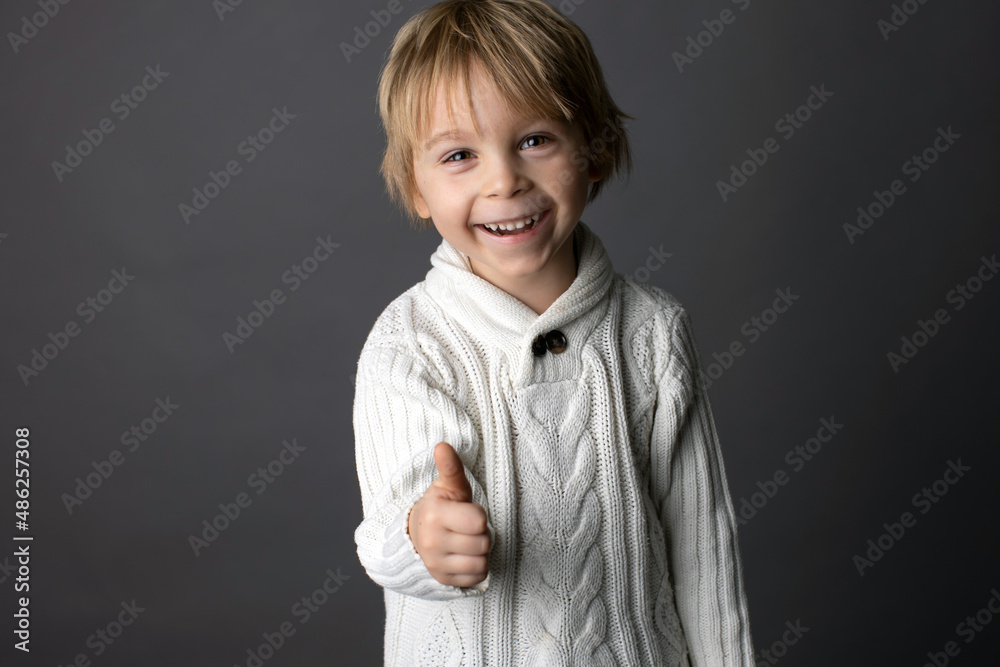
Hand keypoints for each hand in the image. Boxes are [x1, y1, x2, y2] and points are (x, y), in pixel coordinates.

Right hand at [407, 442, 490, 587]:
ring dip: (480, 552)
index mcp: (435, 515)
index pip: (478, 520)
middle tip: (467, 528)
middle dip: (481, 534)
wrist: (416, 535)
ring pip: (481, 562)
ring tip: (467, 541)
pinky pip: (477, 578)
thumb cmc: (440, 506)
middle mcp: (432, 542)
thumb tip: (442, 445)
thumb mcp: (447, 486)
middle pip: (483, 543)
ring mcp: (436, 564)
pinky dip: (476, 568)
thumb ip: (450, 467)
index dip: (479, 515)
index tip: (467, 512)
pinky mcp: (442, 580)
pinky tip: (464, 556)